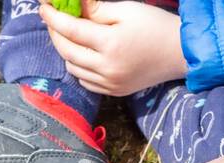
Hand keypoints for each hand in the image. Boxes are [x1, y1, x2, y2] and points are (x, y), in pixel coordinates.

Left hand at [40, 0, 185, 96]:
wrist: (180, 54)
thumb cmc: (155, 26)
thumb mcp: (126, 9)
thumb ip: (96, 8)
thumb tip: (72, 4)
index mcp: (110, 44)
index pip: (71, 30)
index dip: (53, 18)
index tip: (43, 6)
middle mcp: (107, 68)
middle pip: (67, 52)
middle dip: (55, 34)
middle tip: (52, 19)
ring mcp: (110, 83)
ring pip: (73, 68)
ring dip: (66, 51)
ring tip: (70, 35)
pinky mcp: (114, 92)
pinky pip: (85, 81)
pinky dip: (78, 66)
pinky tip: (84, 54)